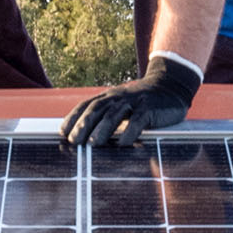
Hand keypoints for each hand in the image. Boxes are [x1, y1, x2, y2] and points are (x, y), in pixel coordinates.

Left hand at [61, 55, 201, 145]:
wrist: (170, 86)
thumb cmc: (141, 103)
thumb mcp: (121, 106)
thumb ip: (106, 118)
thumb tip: (86, 139)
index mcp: (108, 97)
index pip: (86, 106)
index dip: (72, 118)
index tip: (62, 133)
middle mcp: (118, 97)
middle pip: (96, 109)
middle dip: (82, 125)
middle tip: (73, 141)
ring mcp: (134, 101)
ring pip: (114, 114)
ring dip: (102, 130)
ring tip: (92, 145)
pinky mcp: (150, 108)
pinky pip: (138, 120)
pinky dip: (129, 132)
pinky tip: (122, 145)